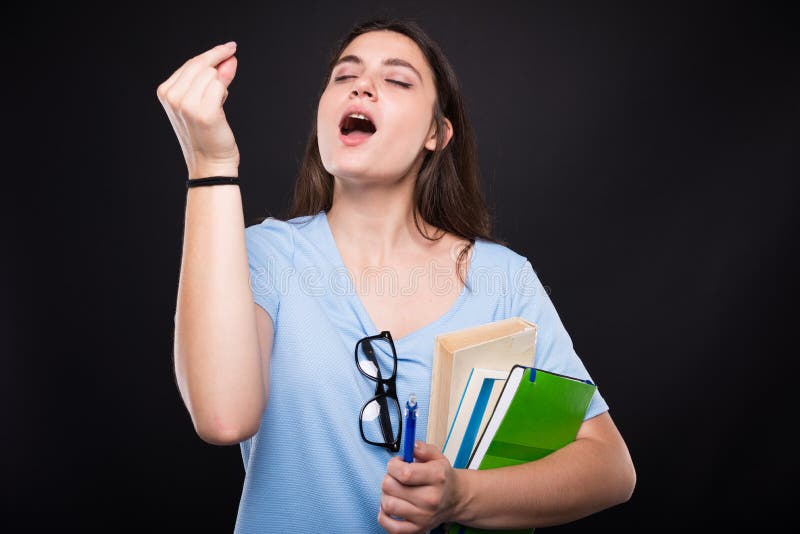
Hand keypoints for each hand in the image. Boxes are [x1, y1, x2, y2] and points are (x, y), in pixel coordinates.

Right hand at [156, 42, 239, 178]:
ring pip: (212, 75)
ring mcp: (187, 104)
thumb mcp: (206, 101)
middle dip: (219, 63)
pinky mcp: (204, 112)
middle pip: (201, 65)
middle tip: (232, 61)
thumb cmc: (208, 135)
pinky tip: (220, 108)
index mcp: (166, 92)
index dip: (213, 55)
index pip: (191, 64)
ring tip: (217, 104)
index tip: (230, 47)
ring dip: (221, 85)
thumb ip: (216, 78)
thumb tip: (230, 58)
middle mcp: (173, 96)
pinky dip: (224, 94)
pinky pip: (220, 87)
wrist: (211, 164)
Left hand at [378, 441, 460, 533]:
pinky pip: (390, 526)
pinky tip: (390, 507)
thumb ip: (423, 449)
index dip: (393, 466)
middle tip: (395, 477)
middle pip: (391, 487)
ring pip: (388, 505)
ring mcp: (423, 516)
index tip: (396, 464)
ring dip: (386, 495)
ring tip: (394, 491)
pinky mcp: (417, 529)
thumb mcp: (437, 457)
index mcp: (436, 477)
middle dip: (388, 478)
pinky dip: (384, 517)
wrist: (456, 499)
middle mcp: (430, 499)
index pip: (404, 473)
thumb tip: (411, 446)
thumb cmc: (442, 477)